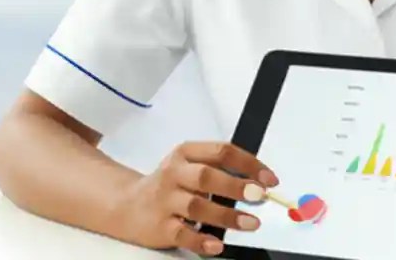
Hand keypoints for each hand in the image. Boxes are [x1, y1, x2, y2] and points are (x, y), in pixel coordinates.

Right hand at [112, 141, 278, 255]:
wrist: (127, 204)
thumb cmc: (168, 185)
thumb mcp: (189, 166)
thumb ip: (219, 169)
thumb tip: (259, 182)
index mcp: (185, 153)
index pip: (221, 151)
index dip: (248, 164)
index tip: (268, 179)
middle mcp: (174, 174)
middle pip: (206, 176)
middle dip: (235, 186)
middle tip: (259, 195)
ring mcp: (165, 200)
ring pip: (196, 207)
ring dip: (226, 216)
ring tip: (250, 223)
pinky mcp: (160, 226)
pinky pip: (182, 234)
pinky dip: (201, 240)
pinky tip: (217, 243)